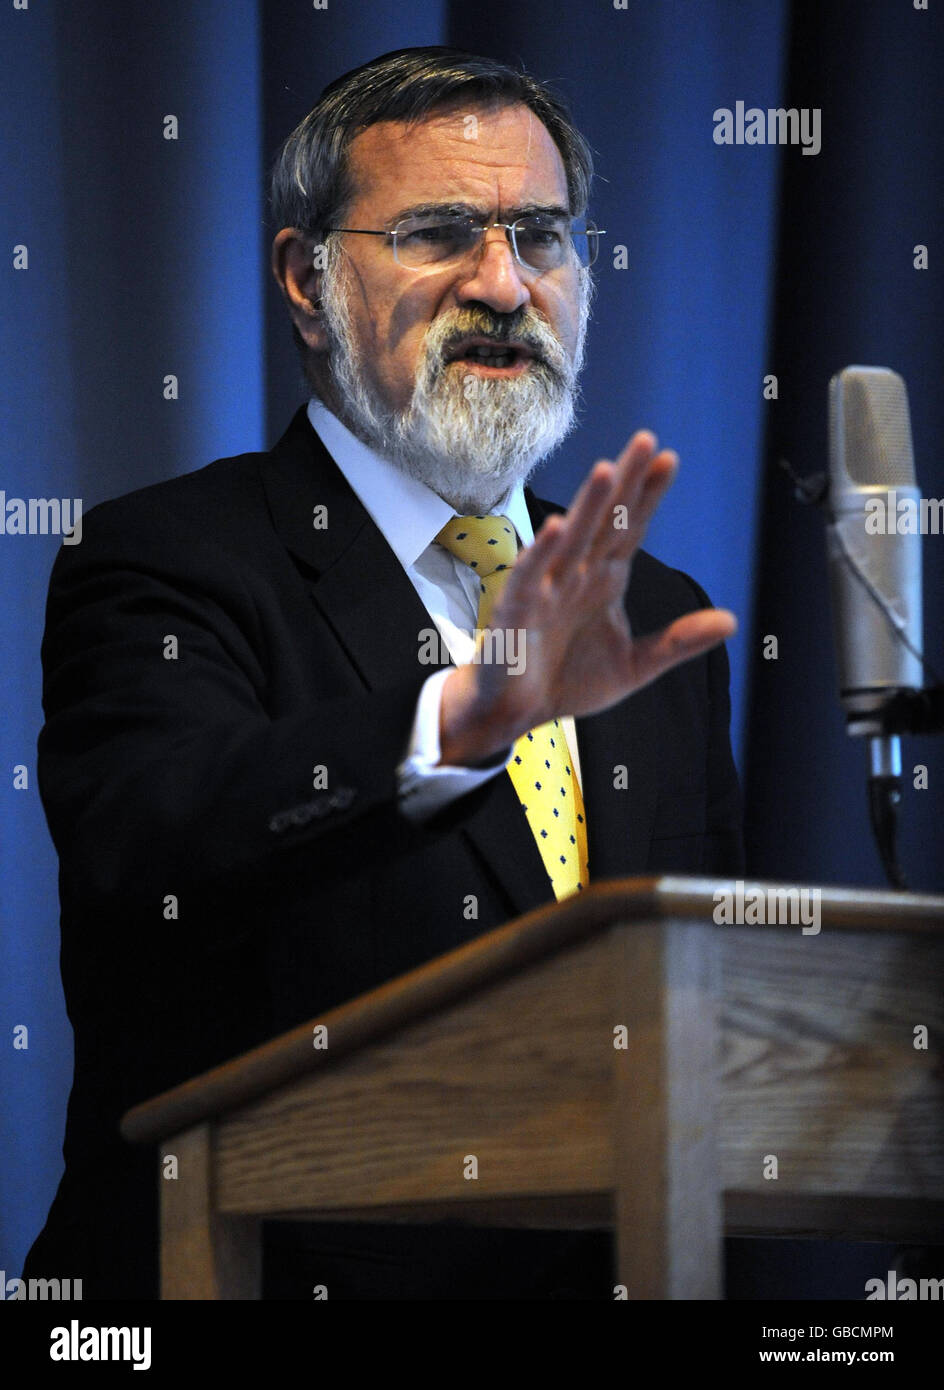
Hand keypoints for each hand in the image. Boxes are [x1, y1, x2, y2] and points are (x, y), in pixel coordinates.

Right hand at [439, 430, 736, 765]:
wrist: (516, 714)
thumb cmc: (567, 681)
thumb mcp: (635, 665)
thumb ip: (678, 642)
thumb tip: (732, 621)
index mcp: (604, 579)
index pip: (631, 529)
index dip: (649, 496)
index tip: (670, 459)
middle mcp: (577, 574)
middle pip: (604, 520)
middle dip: (625, 482)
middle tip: (646, 440)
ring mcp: (546, 588)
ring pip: (571, 539)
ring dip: (588, 505)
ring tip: (607, 470)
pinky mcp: (516, 610)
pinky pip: (530, 577)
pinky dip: (541, 553)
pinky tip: (556, 528)